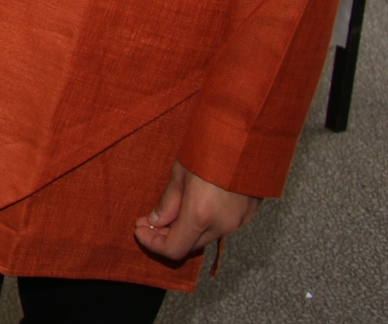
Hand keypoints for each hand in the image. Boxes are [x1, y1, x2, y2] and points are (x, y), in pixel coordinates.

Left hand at [134, 161, 259, 262]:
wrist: (246, 137)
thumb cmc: (208, 149)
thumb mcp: (179, 173)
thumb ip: (168, 202)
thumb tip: (155, 221)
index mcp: (200, 216)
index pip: (174, 249)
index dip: (153, 243)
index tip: (140, 228)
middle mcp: (221, 226)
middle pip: (189, 247)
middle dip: (166, 236)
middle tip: (149, 220)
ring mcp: (237, 222)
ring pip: (206, 237)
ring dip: (186, 230)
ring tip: (170, 210)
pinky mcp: (247, 215)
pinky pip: (221, 227)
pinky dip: (204, 223)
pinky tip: (195, 204)